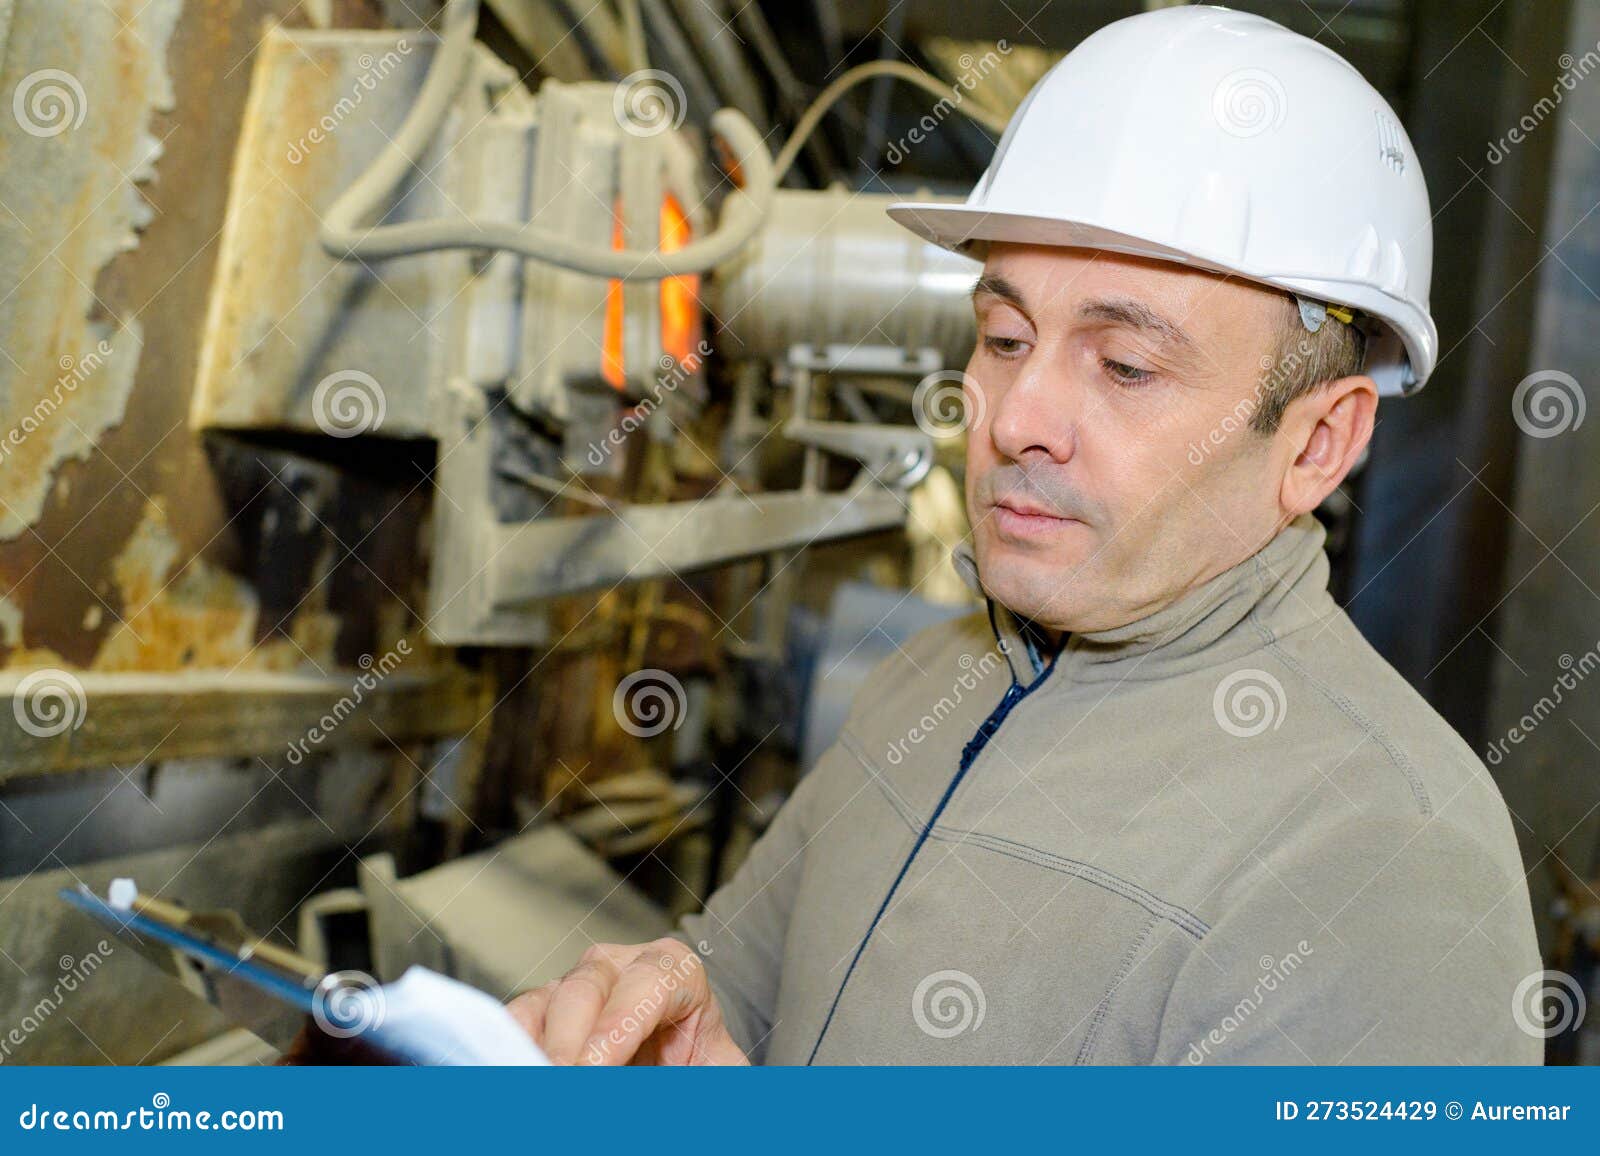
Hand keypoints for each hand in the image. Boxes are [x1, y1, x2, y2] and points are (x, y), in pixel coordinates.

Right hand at [507, 938, 747, 1065]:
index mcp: (674, 969)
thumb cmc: (703, 1065)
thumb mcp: (720, 1073)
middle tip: (560, 1080)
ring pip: (545, 1002)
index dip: (620, 1025)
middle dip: (569, 1042)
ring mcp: (576, 984)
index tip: (595, 1069)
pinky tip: (513, 1070)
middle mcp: (620, 966)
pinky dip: (512, 1048)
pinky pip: (518, 1021)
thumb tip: (659, 1084)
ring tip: (534, 1079)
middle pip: (587, 987)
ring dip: (535, 1046)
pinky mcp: (543, 1009)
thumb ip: (701, 1077)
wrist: (684, 1065)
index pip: (651, 983)